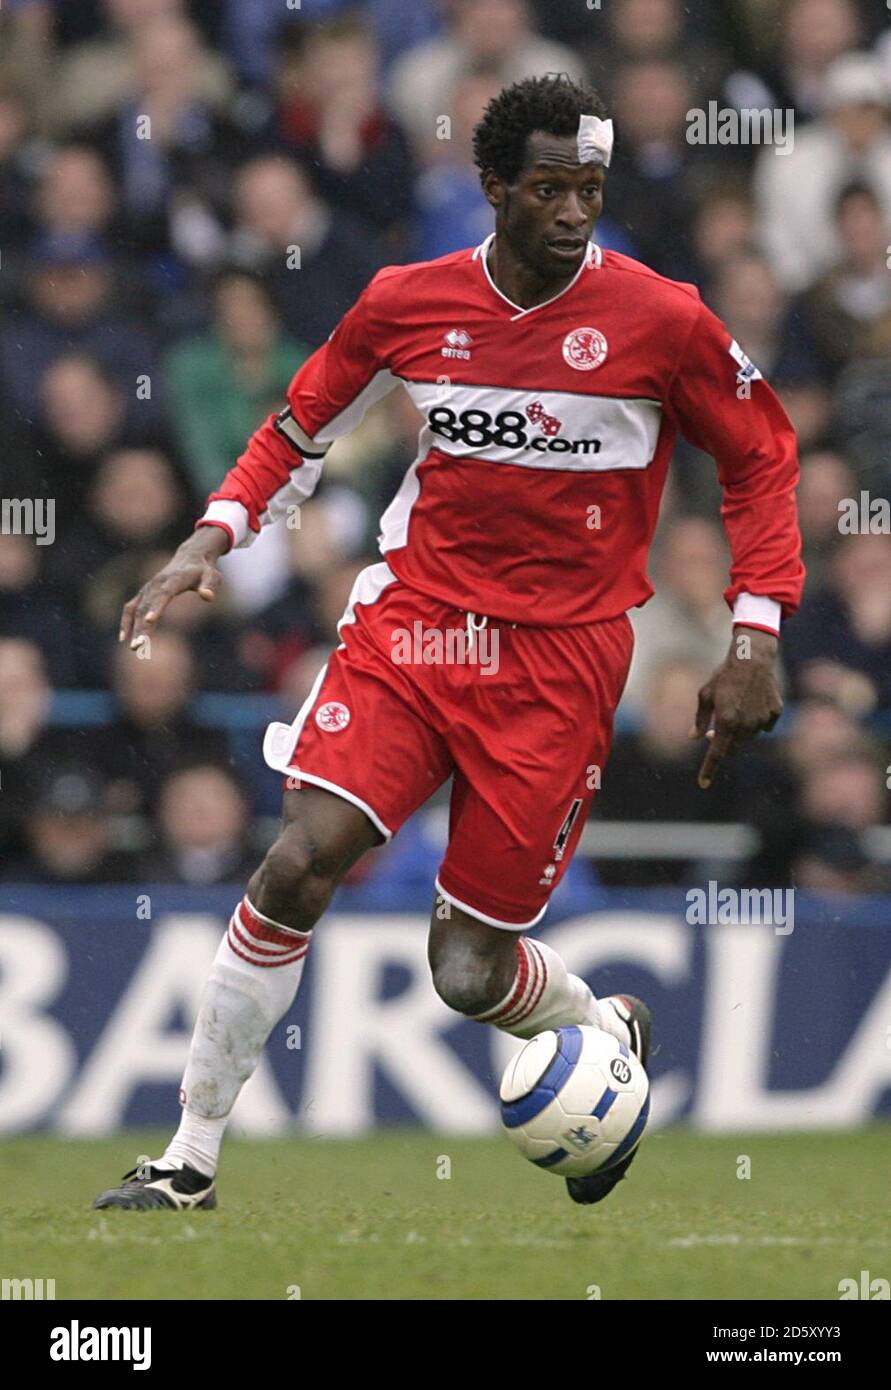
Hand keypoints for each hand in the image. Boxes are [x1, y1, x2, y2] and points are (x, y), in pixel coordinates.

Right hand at [119, 526, 228, 650]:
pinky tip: (124, 638)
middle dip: (142, 626)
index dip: (156, 606)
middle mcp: (156, 583)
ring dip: (134, 628)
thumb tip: (207, 596)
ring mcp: (148, 588)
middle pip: (146, 606)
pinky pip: (130, 608)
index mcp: (174, 580)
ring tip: (133, 647)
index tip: (149, 620)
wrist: (190, 557)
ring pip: (137, 609)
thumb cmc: (203, 571)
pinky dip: (126, 622)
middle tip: (139, 646)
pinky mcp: (144, 594)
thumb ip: (210, 586)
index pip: (164, 594)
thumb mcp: (213, 576)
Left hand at [690, 628, 781, 788]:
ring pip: (749, 737)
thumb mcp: (705, 695)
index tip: (703, 783)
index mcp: (726, 722)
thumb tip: (694, 737)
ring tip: (736, 706)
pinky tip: (752, 703)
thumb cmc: (724, 675)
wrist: (752, 658)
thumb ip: (701, 720)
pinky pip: (764, 726)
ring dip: (740, 731)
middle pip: (733, 748)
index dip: (708, 770)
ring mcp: (762, 720)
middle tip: (715, 730)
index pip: (716, 754)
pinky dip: (756, 721)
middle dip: (723, 744)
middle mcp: (746, 725)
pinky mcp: (775, 713)